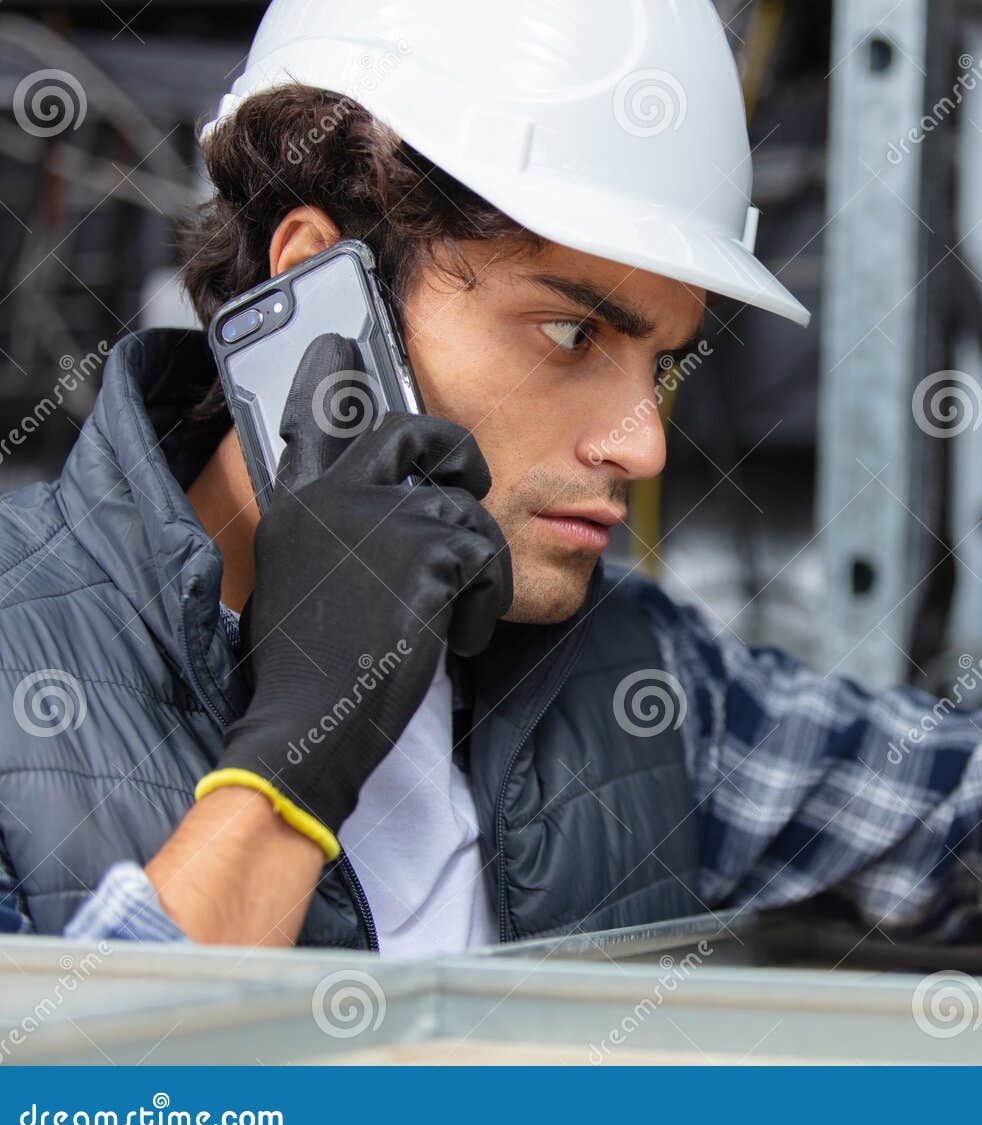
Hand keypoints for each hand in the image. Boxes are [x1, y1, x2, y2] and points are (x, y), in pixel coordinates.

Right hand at [210, 333, 511, 853]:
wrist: (308, 727)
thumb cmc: (313, 666)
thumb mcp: (306, 578)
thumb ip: (335, 526)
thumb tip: (379, 498)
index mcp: (297, 501)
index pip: (317, 417)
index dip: (334, 377)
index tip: (340, 341)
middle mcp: (333, 495)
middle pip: (418, 433)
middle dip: (458, 458)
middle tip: (467, 490)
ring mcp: (379, 517)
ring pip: (468, 511)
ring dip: (472, 567)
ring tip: (439, 615)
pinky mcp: (425, 550)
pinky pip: (485, 557)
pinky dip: (481, 602)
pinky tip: (448, 633)